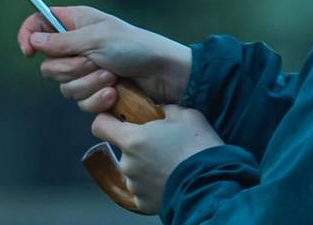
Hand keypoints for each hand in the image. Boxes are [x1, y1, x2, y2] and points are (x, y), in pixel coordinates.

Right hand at [16, 5, 190, 112]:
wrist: (165, 75)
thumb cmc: (136, 47)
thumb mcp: (97, 39)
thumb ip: (61, 41)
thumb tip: (34, 39)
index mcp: (76, 23)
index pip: (39, 23)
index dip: (28, 35)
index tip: (27, 51)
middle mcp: (78, 46)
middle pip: (49, 64)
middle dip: (72, 68)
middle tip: (95, 62)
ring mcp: (87, 71)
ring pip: (65, 87)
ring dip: (89, 84)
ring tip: (111, 77)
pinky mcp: (97, 93)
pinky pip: (81, 103)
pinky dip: (98, 99)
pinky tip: (115, 93)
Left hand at [92, 105, 222, 214]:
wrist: (213, 182)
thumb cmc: (198, 146)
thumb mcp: (184, 114)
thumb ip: (163, 110)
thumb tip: (157, 111)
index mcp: (132, 139)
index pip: (100, 125)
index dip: (107, 119)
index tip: (118, 119)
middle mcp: (128, 164)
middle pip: (123, 149)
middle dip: (138, 145)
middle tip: (163, 144)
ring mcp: (134, 185)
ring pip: (133, 170)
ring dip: (146, 166)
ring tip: (170, 164)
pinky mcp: (143, 203)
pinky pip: (141, 189)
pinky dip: (152, 184)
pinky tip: (170, 178)